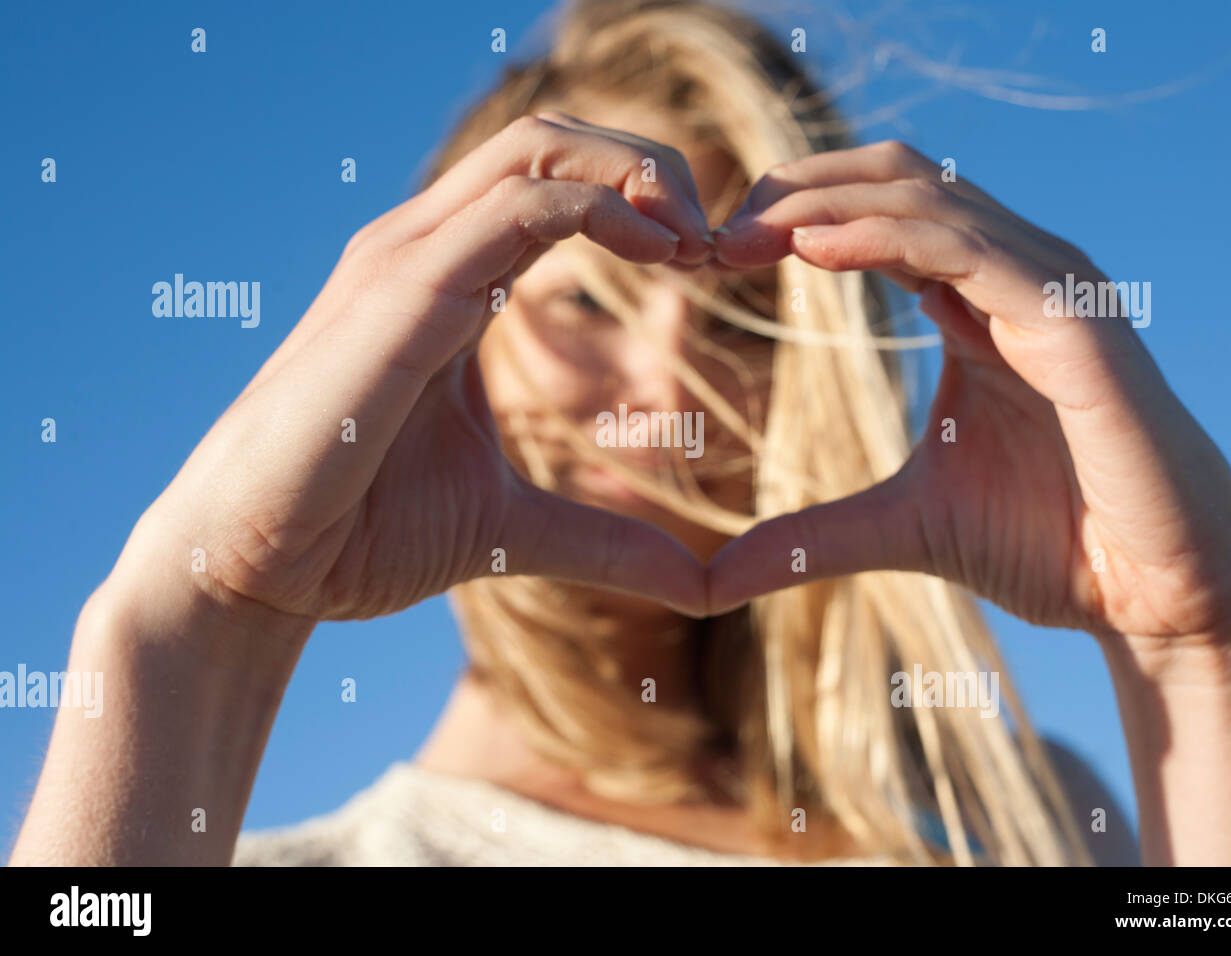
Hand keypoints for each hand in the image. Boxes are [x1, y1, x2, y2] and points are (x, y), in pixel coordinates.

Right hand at [130, 112, 715, 621]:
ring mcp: (405, 258)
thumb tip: (697, 585)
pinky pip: (521, 207)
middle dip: (653, 168)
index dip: (644, 203)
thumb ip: (605, 541)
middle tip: (721, 240)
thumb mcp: (516, 530)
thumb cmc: (361, 536)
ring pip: (540, 147)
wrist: (255, 571)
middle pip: (554, 139)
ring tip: (700, 242)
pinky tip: (662, 257)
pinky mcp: (400, 290)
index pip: (555, 183)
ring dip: (640, 176)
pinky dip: (605, 210)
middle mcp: (424, 248)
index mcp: (448, 282)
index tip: (711, 264)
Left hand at [708, 141, 1230, 647]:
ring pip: (929, 195)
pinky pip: (972, 248)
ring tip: (741, 238)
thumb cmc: (1050, 547)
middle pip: (895, 179)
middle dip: (797, 191)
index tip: (713, 259)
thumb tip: (714, 580)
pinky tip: (814, 250)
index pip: (877, 216)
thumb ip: (810, 537)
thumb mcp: (900, 528)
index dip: (792, 220)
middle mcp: (1014, 278)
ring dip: (825, 204)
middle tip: (713, 236)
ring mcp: (1049, 290)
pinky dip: (887, 235)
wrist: (1152, 595)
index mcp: (975, 305)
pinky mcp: (1074, 321)